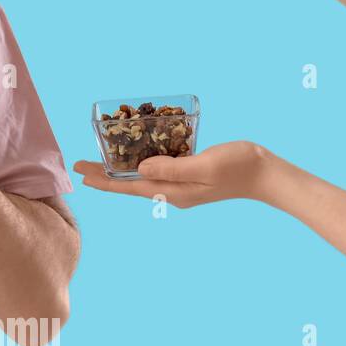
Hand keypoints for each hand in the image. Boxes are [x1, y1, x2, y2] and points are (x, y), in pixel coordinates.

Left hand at [72, 141, 274, 207]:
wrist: (267, 174)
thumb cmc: (239, 167)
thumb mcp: (204, 165)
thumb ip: (172, 168)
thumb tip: (140, 169)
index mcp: (173, 191)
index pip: (129, 186)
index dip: (103, 179)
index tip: (79, 173)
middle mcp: (173, 191)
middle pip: (130, 182)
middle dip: (104, 174)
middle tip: (78, 164)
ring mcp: (181, 185)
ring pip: (143, 175)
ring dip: (121, 168)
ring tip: (100, 160)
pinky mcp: (189, 175)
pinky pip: (159, 168)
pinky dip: (142, 161)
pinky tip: (136, 154)